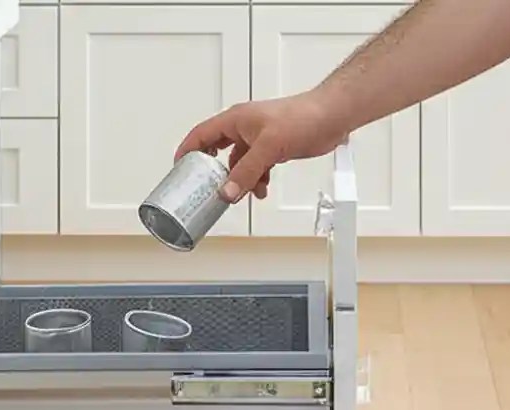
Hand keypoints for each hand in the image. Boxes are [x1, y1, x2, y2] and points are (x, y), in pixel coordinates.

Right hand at [174, 90, 349, 202]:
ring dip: (240, 180)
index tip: (178, 169)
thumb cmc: (302, 116)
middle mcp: (243, 128)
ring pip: (238, 164)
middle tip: (208, 188)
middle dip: (214, 172)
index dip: (187, 151)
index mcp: (234, 120)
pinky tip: (261, 188)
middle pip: (217, 152)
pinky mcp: (273, 147)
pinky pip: (255, 167)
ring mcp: (258, 138)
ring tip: (243, 193)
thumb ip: (247, 172)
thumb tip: (227, 191)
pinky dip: (256, 179)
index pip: (200, 135)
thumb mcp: (269, 147)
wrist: (331, 117)